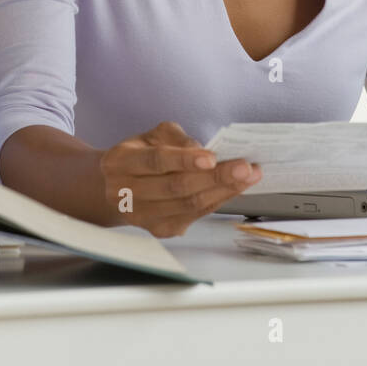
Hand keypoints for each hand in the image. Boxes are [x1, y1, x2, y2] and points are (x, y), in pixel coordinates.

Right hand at [99, 121, 260, 237]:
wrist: (118, 187)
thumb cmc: (139, 155)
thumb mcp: (152, 136)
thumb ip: (176, 138)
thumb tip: (204, 150)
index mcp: (120, 162)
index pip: (155, 161)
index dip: (185, 160)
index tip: (212, 157)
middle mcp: (125, 192)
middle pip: (176, 187)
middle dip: (215, 177)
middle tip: (244, 167)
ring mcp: (142, 216)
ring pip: (188, 205)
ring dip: (223, 191)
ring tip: (248, 176)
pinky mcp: (159, 230)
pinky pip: (194, 216)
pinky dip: (218, 201)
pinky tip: (234, 189)